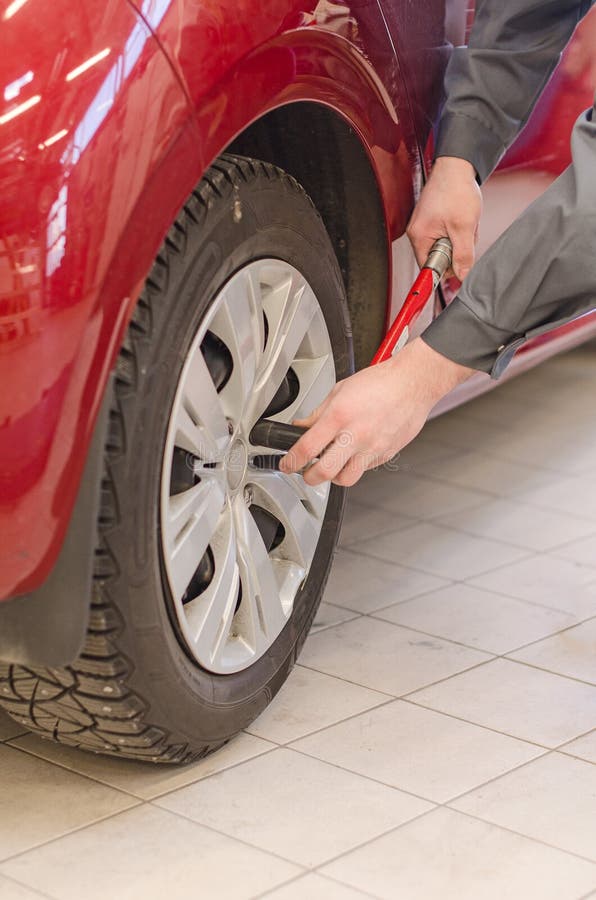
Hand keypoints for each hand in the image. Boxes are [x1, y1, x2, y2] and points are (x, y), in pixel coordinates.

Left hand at [279, 338, 472, 485]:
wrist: (413, 383)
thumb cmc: (381, 382)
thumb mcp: (340, 390)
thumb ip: (319, 413)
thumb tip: (302, 426)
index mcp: (340, 416)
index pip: (307, 448)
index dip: (292, 461)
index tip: (287, 464)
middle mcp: (356, 435)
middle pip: (324, 472)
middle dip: (309, 477)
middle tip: (306, 472)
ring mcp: (372, 447)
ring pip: (346, 478)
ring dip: (334, 476)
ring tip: (331, 466)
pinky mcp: (386, 454)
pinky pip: (365, 469)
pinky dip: (355, 466)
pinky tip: (354, 453)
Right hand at [407, 156, 481, 280]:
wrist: (457, 165)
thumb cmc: (456, 190)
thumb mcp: (464, 227)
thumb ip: (463, 255)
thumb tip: (462, 275)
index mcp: (419, 236)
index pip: (429, 268)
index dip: (446, 269)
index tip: (459, 266)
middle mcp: (417, 233)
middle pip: (438, 258)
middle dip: (456, 250)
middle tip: (464, 233)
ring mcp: (424, 226)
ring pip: (445, 247)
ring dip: (459, 239)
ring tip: (463, 222)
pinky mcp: (432, 221)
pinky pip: (446, 236)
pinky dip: (458, 231)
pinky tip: (461, 219)